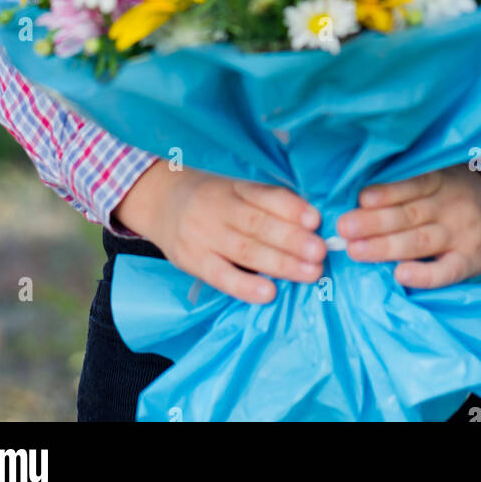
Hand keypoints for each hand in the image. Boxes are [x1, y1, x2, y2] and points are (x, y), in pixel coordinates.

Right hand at [112, 160, 325, 303]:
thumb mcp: (234, 189)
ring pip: (245, 251)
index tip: (316, 220)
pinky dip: (246, 287)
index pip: (264, 196)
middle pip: (258, 225)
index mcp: (234, 188)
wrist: (160, 201)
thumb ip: (266, 203)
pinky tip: (269, 293)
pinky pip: (221, 276)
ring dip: (280, 264)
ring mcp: (203, 236)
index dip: (290, 208)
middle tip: (320, 252)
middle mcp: (218, 209)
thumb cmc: (211, 198)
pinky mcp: (192, 261)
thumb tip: (311, 224)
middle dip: (292, 240)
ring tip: (310, 272)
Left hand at [336, 165, 480, 288]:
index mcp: (443, 181)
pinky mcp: (469, 262)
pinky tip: (400, 275)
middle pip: (410, 215)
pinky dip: (423, 275)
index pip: (414, 185)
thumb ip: (408, 185)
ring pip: (421, 242)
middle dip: (375, 223)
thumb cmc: (454, 194)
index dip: (388, 192)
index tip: (361, 199)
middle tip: (344, 228)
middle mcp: (451, 207)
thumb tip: (358, 198)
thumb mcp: (440, 177)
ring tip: (356, 251)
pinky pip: (446, 272)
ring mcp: (461, 236)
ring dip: (386, 247)